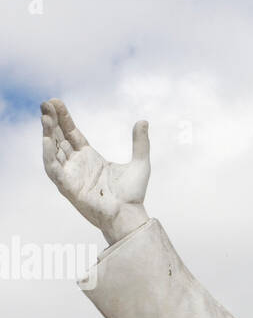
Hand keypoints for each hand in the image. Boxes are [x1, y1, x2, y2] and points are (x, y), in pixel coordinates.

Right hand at [41, 98, 149, 243]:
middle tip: (45, 104)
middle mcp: (77, 165)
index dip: (63, 118)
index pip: (71, 133)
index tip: (55, 102)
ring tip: (45, 117)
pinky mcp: (68, 187)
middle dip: (51, 121)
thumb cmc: (133, 195)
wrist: (130, 215)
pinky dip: (48, 155)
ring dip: (47, 134)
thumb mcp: (140, 163)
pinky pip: (53, 169)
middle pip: (59, 138)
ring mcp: (71, 175)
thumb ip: (140, 143)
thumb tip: (143, 121)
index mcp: (90, 157)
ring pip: (53, 151)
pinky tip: (46, 140)